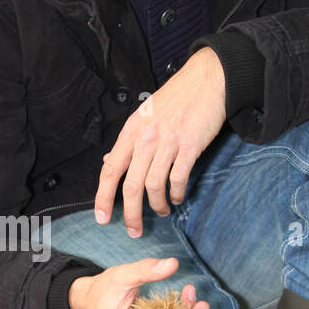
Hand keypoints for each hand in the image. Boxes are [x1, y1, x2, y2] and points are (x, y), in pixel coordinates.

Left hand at [94, 46, 226, 236]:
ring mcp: (168, 142)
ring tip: (161, 211)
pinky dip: (176, 193)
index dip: (102, 197)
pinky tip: (177, 197)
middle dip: (130, 213)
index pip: (110, 170)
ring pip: (154, 186)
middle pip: (130, 186)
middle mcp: (146, 138)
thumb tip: (110, 162)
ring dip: (157, 205)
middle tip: (134, 230)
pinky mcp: (190, 146)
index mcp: (131, 131)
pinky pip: (178, 178)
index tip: (101, 217)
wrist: (207, 79)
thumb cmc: (177, 98)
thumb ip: (128, 142)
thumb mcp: (144, 116)